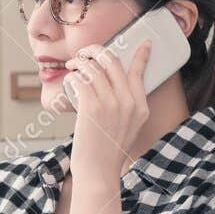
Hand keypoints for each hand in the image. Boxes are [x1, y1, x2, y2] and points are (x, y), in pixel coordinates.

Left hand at [64, 38, 151, 184]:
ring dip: (80, 61)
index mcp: (140, 106)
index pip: (140, 72)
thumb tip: (115, 86)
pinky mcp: (91, 108)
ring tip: (73, 65)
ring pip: (93, 67)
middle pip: (113, 62)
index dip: (142, 54)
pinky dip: (73, 75)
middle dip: (96, 50)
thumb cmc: (107, 150)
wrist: (98, 171)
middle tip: (85, 53)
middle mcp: (128, 102)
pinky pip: (80, 80)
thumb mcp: (129, 127)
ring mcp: (110, 104)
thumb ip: (128, 107)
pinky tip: (70, 78)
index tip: (144, 43)